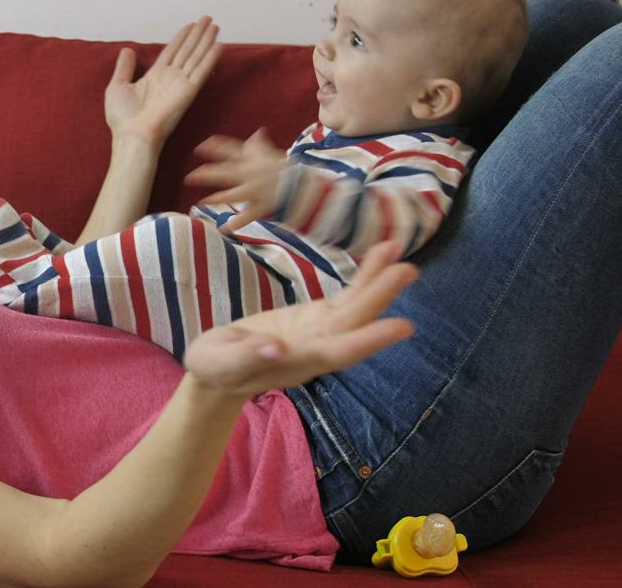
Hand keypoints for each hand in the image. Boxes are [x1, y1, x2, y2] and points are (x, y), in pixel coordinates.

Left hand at [104, 16, 223, 148]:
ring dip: (206, 41)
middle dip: (198, 35)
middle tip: (208, 18)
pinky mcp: (188, 92)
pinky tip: (218, 45)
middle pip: (187, 50)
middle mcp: (170, 78)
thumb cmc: (123, 118)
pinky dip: (210, 58)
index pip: (172, 51)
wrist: (131, 134)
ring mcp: (180, 84)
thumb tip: (127, 50)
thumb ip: (124, 68)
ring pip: (196, 56)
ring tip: (214, 25)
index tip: (190, 25)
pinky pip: (201, 71)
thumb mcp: (118, 86)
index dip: (181, 37)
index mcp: (155, 76)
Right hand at [183, 241, 416, 397]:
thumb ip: (247, 356)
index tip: (402, 326)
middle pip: (354, 324)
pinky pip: (346, 298)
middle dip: (380, 297)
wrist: (220, 371)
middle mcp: (317, 349)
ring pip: (355, 308)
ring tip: (397, 251)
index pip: (337, 352)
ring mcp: (321, 333)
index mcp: (296, 362)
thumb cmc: (215, 368)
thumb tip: (276, 347)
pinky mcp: (318, 319)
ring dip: (378, 282)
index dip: (369, 339)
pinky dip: (364, 278)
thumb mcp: (220, 362)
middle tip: (406, 270)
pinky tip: (381, 257)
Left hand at [184, 128, 286, 232]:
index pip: (232, 152)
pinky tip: (224, 228)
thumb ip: (259, 147)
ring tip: (204, 201)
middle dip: (209, 174)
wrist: (302, 189)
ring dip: (219, 198)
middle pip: (228, 173)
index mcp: (252, 162)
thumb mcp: (271, 156)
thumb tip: (257, 133)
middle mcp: (253, 175)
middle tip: (190, 177)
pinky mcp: (262, 207)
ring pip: (236, 194)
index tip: (200, 147)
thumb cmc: (283, 171)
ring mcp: (257, 191)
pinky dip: (236, 223)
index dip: (215, 148)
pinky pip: (248, 216)